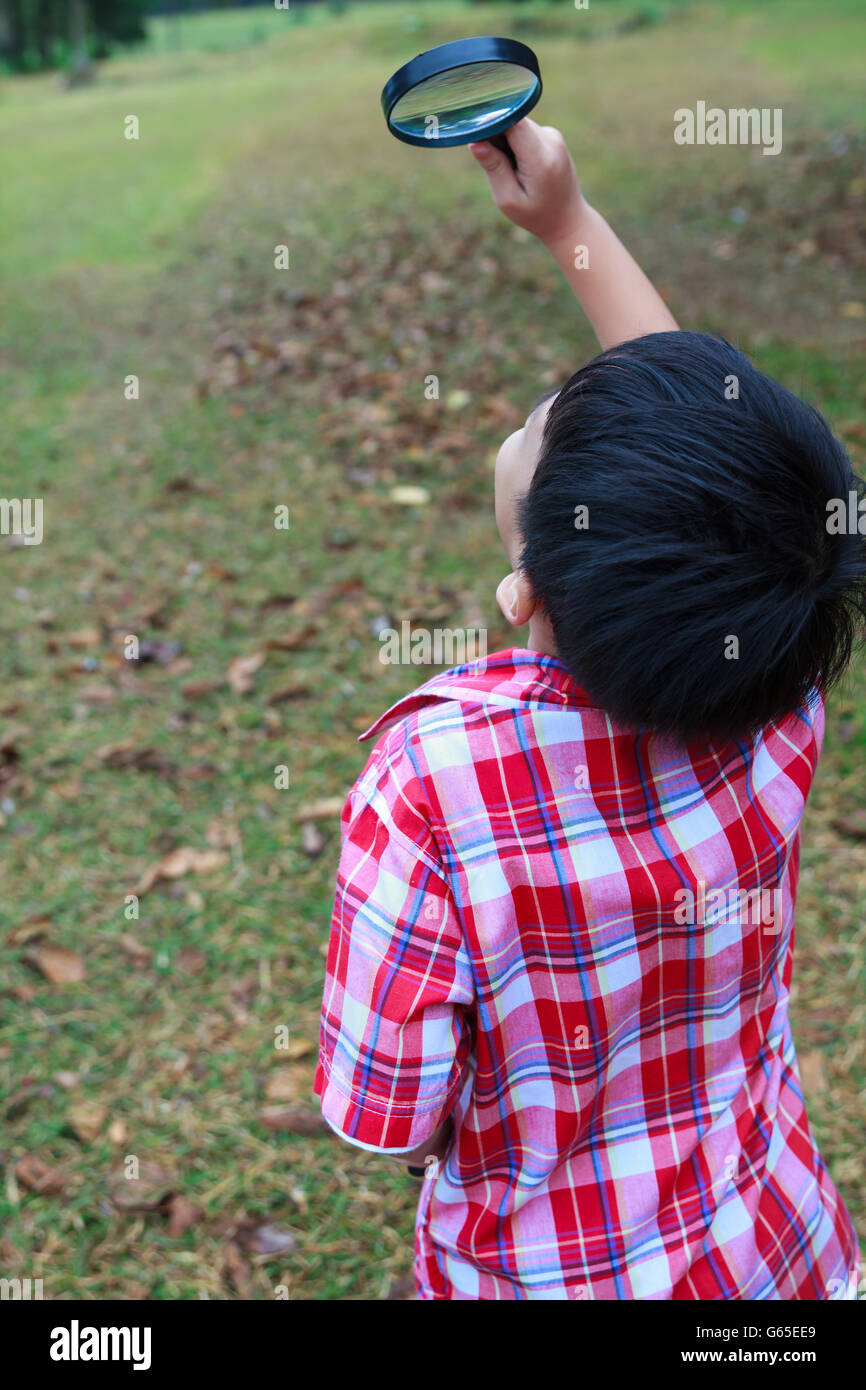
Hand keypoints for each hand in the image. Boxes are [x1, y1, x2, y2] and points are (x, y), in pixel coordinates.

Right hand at [469, 118, 585, 245]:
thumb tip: (475, 142)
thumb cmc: (535, 214)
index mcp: (541, 159)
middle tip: (493, 163)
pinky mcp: (551, 135)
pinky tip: (519, 166)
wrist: (568, 218)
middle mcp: (551, 141)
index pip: (513, 123)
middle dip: (496, 136)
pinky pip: (524, 130)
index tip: (476, 136)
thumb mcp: (508, 198)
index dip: (491, 123)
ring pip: (517, 124)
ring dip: (505, 141)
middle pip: (513, 121)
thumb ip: (493, 168)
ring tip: (510, 169)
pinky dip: (514, 144)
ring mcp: (553, 135)